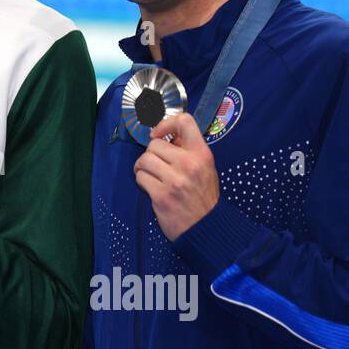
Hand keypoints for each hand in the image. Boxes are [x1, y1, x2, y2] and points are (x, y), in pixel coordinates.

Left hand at [133, 112, 219, 239]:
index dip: (166, 124)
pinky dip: (142, 181)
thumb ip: (188, 150)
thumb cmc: (203, 196)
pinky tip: (152, 187)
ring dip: (143, 168)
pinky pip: (141, 177)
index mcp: (202, 154)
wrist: (207, 227)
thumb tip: (164, 135)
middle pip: (154, 144)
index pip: (184, 121)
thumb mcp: (204, 168)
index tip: (158, 134)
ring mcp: (175, 181)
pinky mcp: (162, 196)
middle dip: (151, 154)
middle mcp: (189, 164)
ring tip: (151, 175)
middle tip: (156, 165)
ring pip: (144, 160)